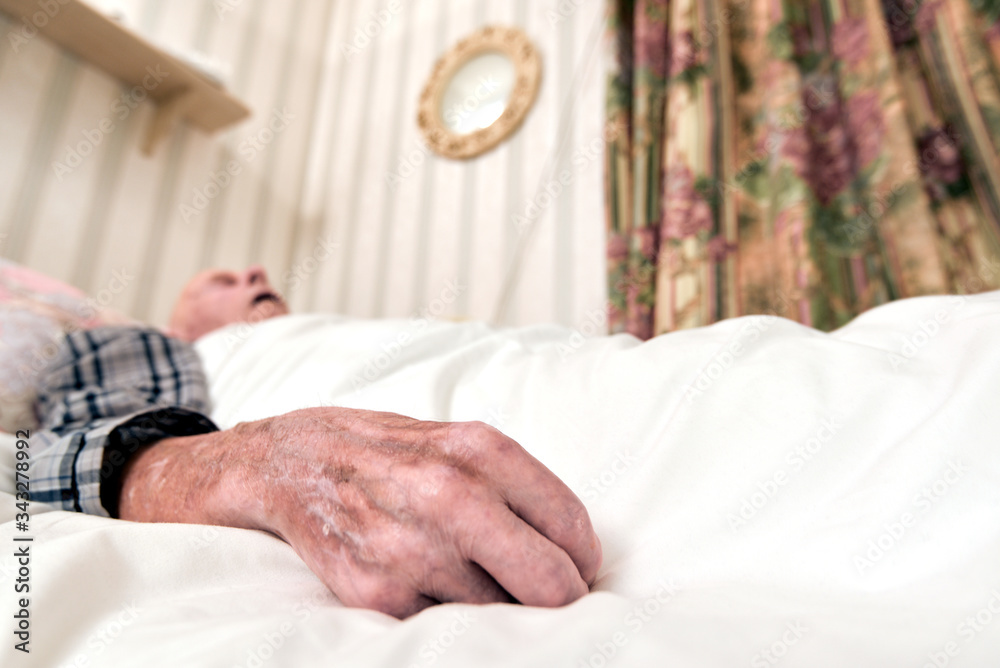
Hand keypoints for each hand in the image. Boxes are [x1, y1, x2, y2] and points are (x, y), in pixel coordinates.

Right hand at [119, 407, 601, 617]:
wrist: (290, 463)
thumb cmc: (391, 453)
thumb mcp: (461, 442)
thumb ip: (521, 489)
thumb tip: (578, 557)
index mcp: (481, 451)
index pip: (573, 529)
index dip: (582, 560)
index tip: (572, 568)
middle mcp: (449, 496)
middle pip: (550, 585)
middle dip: (556, 597)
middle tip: (539, 592)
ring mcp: (410, 549)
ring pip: (498, 613)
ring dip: (492, 603)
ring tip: (457, 569)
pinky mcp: (373, 594)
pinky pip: (444, 627)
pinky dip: (443, 614)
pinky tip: (419, 578)